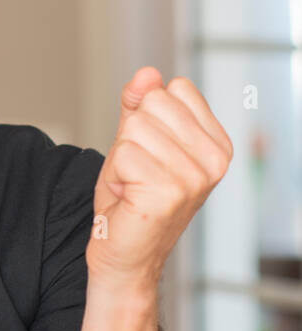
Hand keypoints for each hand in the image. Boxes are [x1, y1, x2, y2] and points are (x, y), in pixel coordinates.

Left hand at [87, 67, 232, 290]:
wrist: (123, 257)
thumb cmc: (129, 201)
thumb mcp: (133, 143)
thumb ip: (138, 106)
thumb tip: (147, 73)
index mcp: (216, 144)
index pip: (172, 90)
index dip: (146, 118)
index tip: (148, 154)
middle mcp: (214, 160)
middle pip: (151, 105)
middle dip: (129, 138)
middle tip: (135, 173)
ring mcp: (195, 176)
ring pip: (133, 129)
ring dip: (120, 159)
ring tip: (132, 187)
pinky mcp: (169, 191)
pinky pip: (123, 153)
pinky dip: (115, 176)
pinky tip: (128, 198)